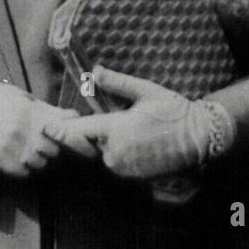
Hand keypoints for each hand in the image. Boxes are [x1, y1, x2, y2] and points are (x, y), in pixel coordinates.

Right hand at [0, 79, 77, 178]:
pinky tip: (18, 158)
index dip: (66, 136)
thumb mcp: (21, 97)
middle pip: (53, 151)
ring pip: (40, 164)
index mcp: (29, 112)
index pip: (62, 132)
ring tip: (30, 150)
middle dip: (52, 148)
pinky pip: (23, 173)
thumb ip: (47, 109)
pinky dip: (24, 169)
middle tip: (43, 143)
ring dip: (39, 160)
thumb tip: (74, 117)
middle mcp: (20, 131)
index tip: (63, 136)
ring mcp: (8, 147)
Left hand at [42, 67, 216, 180]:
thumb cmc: (175, 111)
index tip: (46, 126)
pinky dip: (115, 155)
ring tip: (124, 131)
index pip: (75, 131)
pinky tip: (132, 144)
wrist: (202, 137)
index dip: (60, 128)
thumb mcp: (147, 91)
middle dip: (84, 135)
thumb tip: (96, 70)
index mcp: (115, 129)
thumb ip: (118, 83)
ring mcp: (124, 168)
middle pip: (85, 145)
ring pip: (100, 155)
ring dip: (102, 145)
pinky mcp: (133, 178)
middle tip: (95, 124)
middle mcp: (115, 152)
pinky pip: (114, 165)